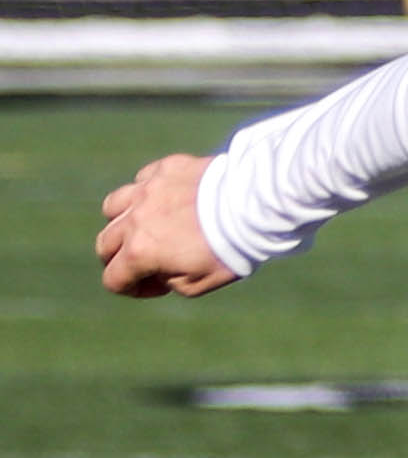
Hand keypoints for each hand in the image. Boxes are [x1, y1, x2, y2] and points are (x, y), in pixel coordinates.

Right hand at [97, 156, 236, 298]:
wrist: (252, 207)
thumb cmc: (229, 250)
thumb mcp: (199, 283)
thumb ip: (168, 282)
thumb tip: (156, 271)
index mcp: (140, 251)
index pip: (113, 278)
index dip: (131, 289)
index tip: (155, 287)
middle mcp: (134, 218)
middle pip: (105, 243)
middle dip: (118, 258)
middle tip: (144, 262)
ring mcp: (146, 189)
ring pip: (113, 206)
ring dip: (122, 221)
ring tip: (144, 227)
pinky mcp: (163, 169)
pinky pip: (140, 180)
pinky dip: (146, 193)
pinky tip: (166, 201)